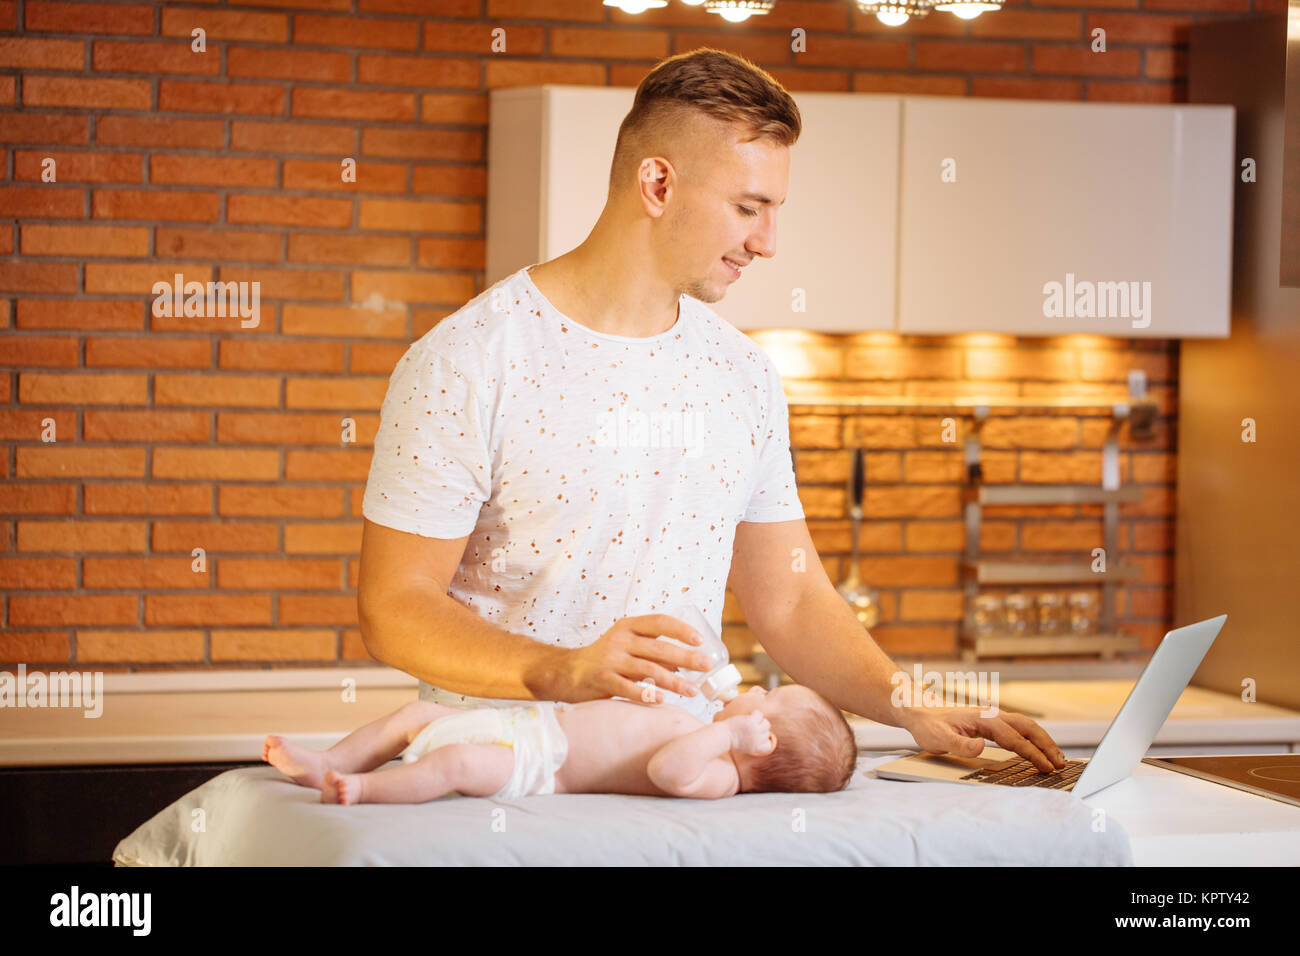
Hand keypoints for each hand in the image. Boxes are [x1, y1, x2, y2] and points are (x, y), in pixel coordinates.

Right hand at [557, 614, 714, 705]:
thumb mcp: (627, 646)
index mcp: (628, 626)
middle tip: (706, 666)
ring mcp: (610, 660)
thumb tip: (686, 665)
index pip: (659, 622)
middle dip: (686, 657)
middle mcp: (619, 640)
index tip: (700, 640)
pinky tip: (662, 700)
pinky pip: (628, 688)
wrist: (567, 672)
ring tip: (692, 691)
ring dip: (674, 681)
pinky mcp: (602, 680)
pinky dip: (647, 694)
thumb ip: (652, 651)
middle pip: (658, 647)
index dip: (681, 629)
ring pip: (648, 670)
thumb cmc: (605, 659)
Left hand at [728, 710, 775, 755]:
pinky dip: (756, 713)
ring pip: (766, 723)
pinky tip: (750, 715)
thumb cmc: (731, 741)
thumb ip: (754, 744)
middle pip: (767, 732)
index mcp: (756, 748)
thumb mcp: (745, 748)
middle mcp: (758, 740)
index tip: (759, 737)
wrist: (723, 736)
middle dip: (760, 729)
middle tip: (752, 726)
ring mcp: (755, 730)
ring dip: (760, 721)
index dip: (765, 740)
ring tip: (752, 720)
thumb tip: (762, 738)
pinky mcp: (751, 721)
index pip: (768, 745)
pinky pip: (759, 714)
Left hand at [899, 704, 1066, 772]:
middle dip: (1047, 745)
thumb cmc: (929, 726)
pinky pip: (1019, 728)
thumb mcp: (938, 739)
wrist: (920, 712)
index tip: (1046, 766)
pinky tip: (1038, 749)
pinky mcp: (992, 722)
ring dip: (1043, 740)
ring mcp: (993, 717)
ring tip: (1057, 758)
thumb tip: (980, 746)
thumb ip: (960, 745)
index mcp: (983, 719)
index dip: (1032, 753)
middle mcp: (992, 715)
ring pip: (1026, 726)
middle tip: (1060, 763)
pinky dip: (1033, 737)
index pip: (1015, 738)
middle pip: (1028, 727)